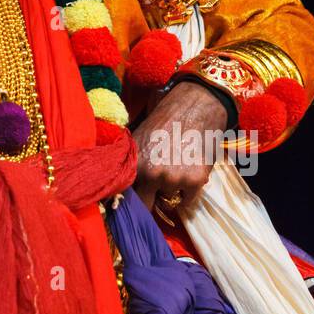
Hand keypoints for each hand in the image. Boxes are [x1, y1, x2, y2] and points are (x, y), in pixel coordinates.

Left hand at [131, 80, 228, 213]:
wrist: (194, 108)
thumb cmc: (163, 122)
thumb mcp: (138, 141)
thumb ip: (130, 164)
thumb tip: (118, 187)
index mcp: (135, 165)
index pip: (125, 197)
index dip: (127, 202)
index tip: (130, 204)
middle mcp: (152, 175)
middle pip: (146, 205)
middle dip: (149, 200)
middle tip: (153, 192)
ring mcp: (175, 179)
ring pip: (168, 199)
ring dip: (170, 191)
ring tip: (175, 170)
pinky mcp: (195, 181)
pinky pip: (187, 200)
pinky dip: (188, 193)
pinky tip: (187, 174)